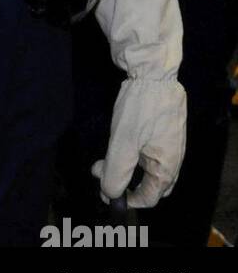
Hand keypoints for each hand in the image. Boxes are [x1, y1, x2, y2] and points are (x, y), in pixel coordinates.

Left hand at [93, 76, 186, 208]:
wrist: (154, 73)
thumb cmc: (141, 109)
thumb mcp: (124, 143)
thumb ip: (116, 171)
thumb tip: (109, 192)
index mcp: (167, 168)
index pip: (149, 197)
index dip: (127, 199)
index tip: (106, 193)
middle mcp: (171, 159)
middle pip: (148, 184)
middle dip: (124, 183)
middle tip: (101, 174)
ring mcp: (167, 144)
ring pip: (144, 166)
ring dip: (123, 166)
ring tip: (101, 159)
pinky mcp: (161, 130)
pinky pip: (146, 150)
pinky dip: (130, 153)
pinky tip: (116, 144)